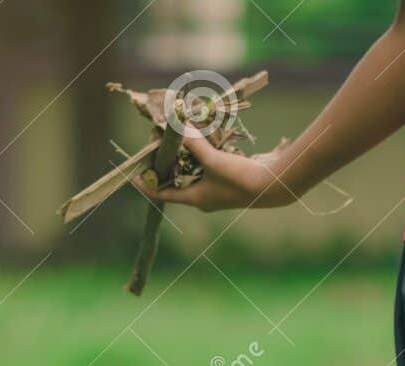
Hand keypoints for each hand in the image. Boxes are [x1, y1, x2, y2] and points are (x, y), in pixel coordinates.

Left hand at [144, 128, 299, 211]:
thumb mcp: (213, 160)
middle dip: (164, 168)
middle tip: (153, 152)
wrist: (271, 187)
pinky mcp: (226, 183)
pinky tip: (197, 145)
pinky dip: (197, 159)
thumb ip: (194, 144)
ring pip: (190, 176)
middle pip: (175, 183)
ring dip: (181, 162)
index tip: (132, 176)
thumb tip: (178, 128)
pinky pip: (204, 171)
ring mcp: (215, 192)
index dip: (146, 185)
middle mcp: (202, 198)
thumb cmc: (240, 179)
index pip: (162, 194)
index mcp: (194, 199)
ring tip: (171, 147)